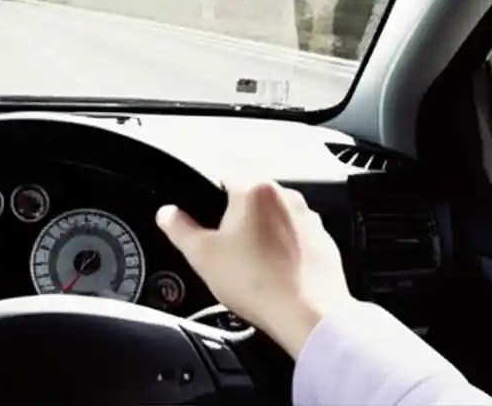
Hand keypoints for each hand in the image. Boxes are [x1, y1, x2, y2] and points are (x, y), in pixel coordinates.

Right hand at [156, 180, 355, 357]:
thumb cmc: (258, 283)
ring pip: (274, 220)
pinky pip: (296, 240)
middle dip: (237, 222)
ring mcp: (310, 219)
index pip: (222, 178)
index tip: (207, 225)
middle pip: (250, 200)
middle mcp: (286, 197)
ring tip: (253, 268)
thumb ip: (179, 228)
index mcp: (254, 190)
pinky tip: (276, 275)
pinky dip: (285, 252)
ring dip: (262, 236)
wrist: (307, 315)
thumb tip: (167, 214)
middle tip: (228, 253)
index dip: (209, 201)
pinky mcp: (324, 242)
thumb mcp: (202, 256)